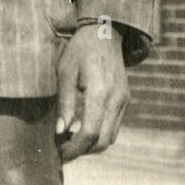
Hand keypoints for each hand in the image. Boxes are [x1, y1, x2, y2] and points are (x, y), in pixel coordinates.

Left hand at [55, 23, 128, 162]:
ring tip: (71, 141)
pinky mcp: (125, 99)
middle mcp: (116, 99)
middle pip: (103, 141)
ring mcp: (123, 100)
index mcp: (100, 91)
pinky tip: (83, 128)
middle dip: (82, 151)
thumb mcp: (65, 72)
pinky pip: (115, 126)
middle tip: (63, 150)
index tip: (60, 152)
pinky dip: (100, 134)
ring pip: (111, 138)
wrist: (104, 32)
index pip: (90, 132)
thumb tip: (59, 132)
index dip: (74, 148)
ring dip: (92, 145)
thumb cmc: (80, 50)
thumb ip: (64, 103)